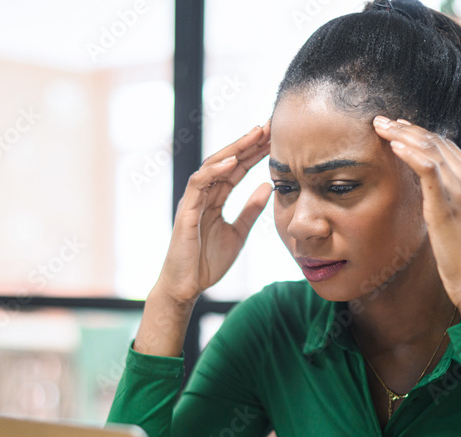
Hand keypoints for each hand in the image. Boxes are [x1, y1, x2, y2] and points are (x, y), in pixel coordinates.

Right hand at [156, 121, 272, 304]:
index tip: (274, 138)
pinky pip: (198, 184)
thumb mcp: (238, 233)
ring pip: (212, 166)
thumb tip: (269, 187)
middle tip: (268, 125)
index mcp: (214, 199)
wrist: (187, 286)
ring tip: (253, 135)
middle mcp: (203, 194)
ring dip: (233, 149)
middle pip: (226, 161)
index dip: (254, 153)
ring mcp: (193, 201)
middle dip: (247, 143)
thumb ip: (251, 210)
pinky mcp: (186, 211)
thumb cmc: (207, 262)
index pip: (236, 169)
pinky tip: (231, 161)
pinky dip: (214, 171)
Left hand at [372, 116, 460, 320]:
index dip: (422, 135)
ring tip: (381, 126)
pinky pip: (428, 168)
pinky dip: (409, 152)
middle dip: (408, 128)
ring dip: (402, 134)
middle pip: (438, 143)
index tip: (399, 129)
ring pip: (431, 149)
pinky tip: (392, 145)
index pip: (449, 148)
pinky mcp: (448, 205)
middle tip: (383, 120)